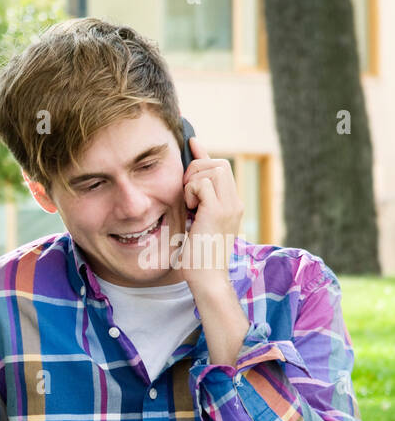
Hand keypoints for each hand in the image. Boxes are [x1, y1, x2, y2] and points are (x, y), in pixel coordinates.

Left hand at [177, 136, 243, 285]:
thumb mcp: (194, 224)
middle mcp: (235, 202)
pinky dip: (191, 191)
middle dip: (197, 170)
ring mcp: (230, 205)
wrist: (207, 278)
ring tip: (189, 204)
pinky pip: (202, 183)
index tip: (191, 143)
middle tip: (186, 194)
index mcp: (231, 204)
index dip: (204, 154)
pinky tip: (190, 210)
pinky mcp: (218, 210)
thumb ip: (194, 204)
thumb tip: (184, 187)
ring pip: (213, 169)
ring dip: (193, 181)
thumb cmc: (197, 258)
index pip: (221, 169)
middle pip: (219, 164)